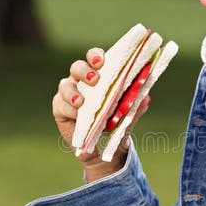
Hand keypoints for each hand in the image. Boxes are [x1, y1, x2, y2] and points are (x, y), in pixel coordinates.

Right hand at [53, 47, 149, 182]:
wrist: (103, 149)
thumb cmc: (115, 123)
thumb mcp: (128, 115)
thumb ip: (136, 106)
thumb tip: (146, 97)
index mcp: (98, 75)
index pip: (94, 58)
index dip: (96, 56)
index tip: (102, 61)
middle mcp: (80, 80)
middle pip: (77, 67)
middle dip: (85, 72)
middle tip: (95, 80)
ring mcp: (68, 93)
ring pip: (65, 85)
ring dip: (73, 92)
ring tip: (81, 102)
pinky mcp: (60, 108)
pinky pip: (61, 105)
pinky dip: (69, 109)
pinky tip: (76, 114)